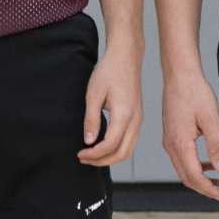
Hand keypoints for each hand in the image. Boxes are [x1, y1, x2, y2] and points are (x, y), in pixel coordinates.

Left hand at [78, 42, 141, 166]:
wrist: (126, 57)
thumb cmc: (109, 71)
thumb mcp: (94, 93)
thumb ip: (91, 119)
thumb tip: (89, 141)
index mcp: (125, 115)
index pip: (110, 145)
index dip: (94, 154)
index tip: (80, 153)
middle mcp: (135, 121)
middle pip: (122, 153)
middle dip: (102, 161)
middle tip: (84, 158)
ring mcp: (139, 120)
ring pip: (128, 150)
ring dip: (110, 157)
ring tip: (91, 155)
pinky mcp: (137, 118)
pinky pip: (130, 141)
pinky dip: (117, 149)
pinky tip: (102, 145)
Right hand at [162, 69, 218, 201]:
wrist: (180, 75)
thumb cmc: (194, 93)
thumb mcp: (211, 120)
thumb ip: (216, 146)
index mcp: (180, 143)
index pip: (194, 176)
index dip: (209, 189)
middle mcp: (171, 145)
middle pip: (187, 177)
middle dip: (206, 188)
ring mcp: (169, 140)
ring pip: (184, 169)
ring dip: (201, 179)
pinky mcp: (171, 135)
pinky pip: (182, 159)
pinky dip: (195, 167)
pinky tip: (209, 165)